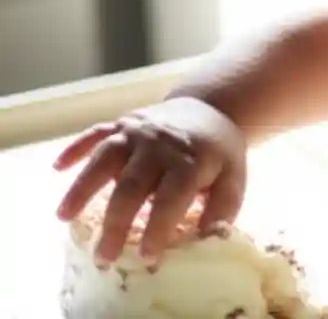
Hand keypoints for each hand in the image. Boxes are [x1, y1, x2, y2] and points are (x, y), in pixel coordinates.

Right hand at [53, 97, 247, 263]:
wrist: (210, 107)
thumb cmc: (219, 153)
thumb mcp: (233, 178)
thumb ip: (223, 208)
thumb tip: (211, 238)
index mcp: (190, 160)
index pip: (172, 197)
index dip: (160, 227)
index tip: (149, 256)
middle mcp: (160, 144)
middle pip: (132, 185)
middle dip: (116, 223)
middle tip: (104, 256)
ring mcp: (138, 131)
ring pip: (105, 158)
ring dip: (82, 187)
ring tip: (64, 217)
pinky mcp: (121, 122)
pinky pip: (95, 133)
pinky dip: (75, 148)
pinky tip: (58, 167)